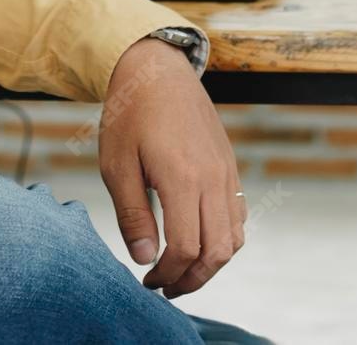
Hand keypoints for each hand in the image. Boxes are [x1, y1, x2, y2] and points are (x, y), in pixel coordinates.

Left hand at [98, 37, 242, 298]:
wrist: (156, 69)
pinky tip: (197, 238)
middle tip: (165, 287)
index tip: (147, 281)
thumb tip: (146, 258)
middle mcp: (213, 178)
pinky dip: (224, 238)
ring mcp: (226, 171)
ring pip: (234, 237)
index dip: (167, 275)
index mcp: (182, 178)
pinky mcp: (228, 165)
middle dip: (192, 279)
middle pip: (218, 252)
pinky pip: (238, 214)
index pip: (187, 249)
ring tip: (181, 269)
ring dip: (211, 263)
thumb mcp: (117, 165)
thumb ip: (133, 215)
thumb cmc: (130, 113)